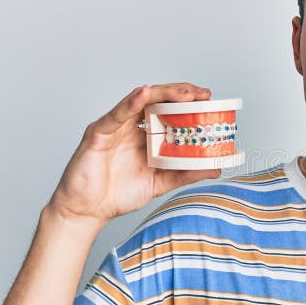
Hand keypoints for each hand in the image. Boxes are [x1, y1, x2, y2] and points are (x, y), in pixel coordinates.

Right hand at [47, 83, 219, 231]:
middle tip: (203, 94)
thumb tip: (216, 169)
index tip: (210, 100)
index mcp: (147, 135)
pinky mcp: (99, 133)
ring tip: (185, 93)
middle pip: (158, 101)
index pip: (170, 111)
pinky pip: (116, 114)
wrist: (89, 211)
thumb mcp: (161, 182)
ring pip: (140, 101)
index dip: (189, 103)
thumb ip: (186, 173)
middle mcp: (132, 126)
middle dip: (182, 94)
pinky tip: (144, 93)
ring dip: (163, 94)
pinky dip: (131, 102)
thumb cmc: (118, 193)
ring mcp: (115, 127)